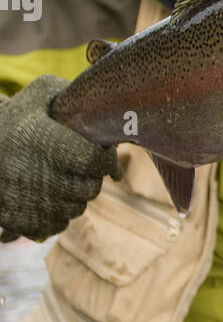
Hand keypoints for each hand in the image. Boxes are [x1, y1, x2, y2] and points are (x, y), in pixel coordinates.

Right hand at [0, 76, 120, 240]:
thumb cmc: (12, 119)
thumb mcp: (40, 95)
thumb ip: (75, 98)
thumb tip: (110, 115)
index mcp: (44, 142)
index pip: (93, 161)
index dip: (105, 160)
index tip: (104, 155)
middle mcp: (37, 175)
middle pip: (89, 189)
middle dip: (91, 177)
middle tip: (79, 166)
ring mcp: (29, 202)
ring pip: (76, 209)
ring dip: (75, 196)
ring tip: (59, 178)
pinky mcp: (20, 222)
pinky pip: (57, 226)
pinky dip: (57, 213)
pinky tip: (47, 195)